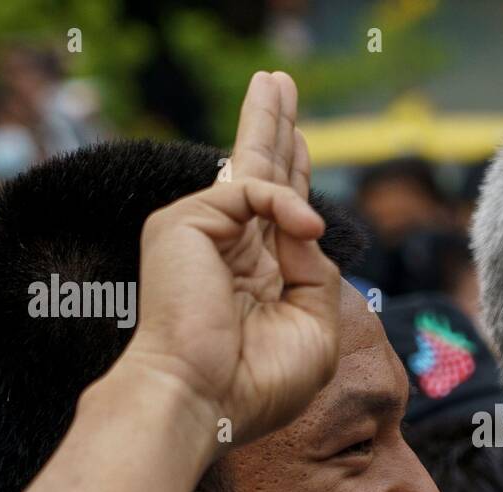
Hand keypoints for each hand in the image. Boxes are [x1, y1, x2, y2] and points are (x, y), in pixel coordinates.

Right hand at [119, 71, 339, 450]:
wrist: (201, 400)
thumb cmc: (256, 383)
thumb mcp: (312, 328)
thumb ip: (317, 273)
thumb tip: (308, 225)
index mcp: (252, 276)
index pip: (275, 213)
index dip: (293, 176)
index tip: (302, 141)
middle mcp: (224, 249)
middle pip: (256, 174)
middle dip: (272, 127)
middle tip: (277, 82)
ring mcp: (200, 233)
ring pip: (246, 164)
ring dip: (268, 123)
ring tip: (278, 81)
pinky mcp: (184, 223)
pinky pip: (248, 190)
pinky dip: (283, 204)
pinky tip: (307, 230)